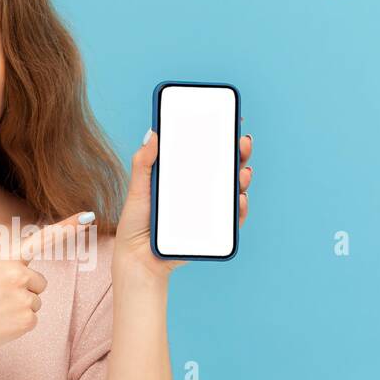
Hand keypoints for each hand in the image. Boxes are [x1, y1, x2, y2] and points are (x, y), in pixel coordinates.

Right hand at [0, 213, 90, 359]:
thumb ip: (10, 265)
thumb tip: (30, 272)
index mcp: (6, 258)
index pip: (41, 239)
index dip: (67, 227)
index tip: (88, 216)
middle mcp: (18, 274)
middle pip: (39, 282)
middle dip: (24, 291)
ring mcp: (23, 298)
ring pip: (36, 301)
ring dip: (21, 307)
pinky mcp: (27, 319)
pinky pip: (33, 318)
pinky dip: (19, 323)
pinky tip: (1, 323)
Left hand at [113, 119, 253, 282]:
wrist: (138, 259)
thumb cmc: (136, 224)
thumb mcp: (138, 189)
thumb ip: (143, 162)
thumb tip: (153, 132)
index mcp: (182, 177)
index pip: (205, 153)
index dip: (219, 136)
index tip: (229, 119)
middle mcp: (197, 192)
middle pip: (224, 168)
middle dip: (238, 153)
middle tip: (242, 142)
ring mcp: (207, 211)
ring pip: (232, 191)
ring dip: (243, 178)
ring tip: (243, 171)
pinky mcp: (212, 231)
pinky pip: (232, 219)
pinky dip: (240, 209)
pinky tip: (240, 199)